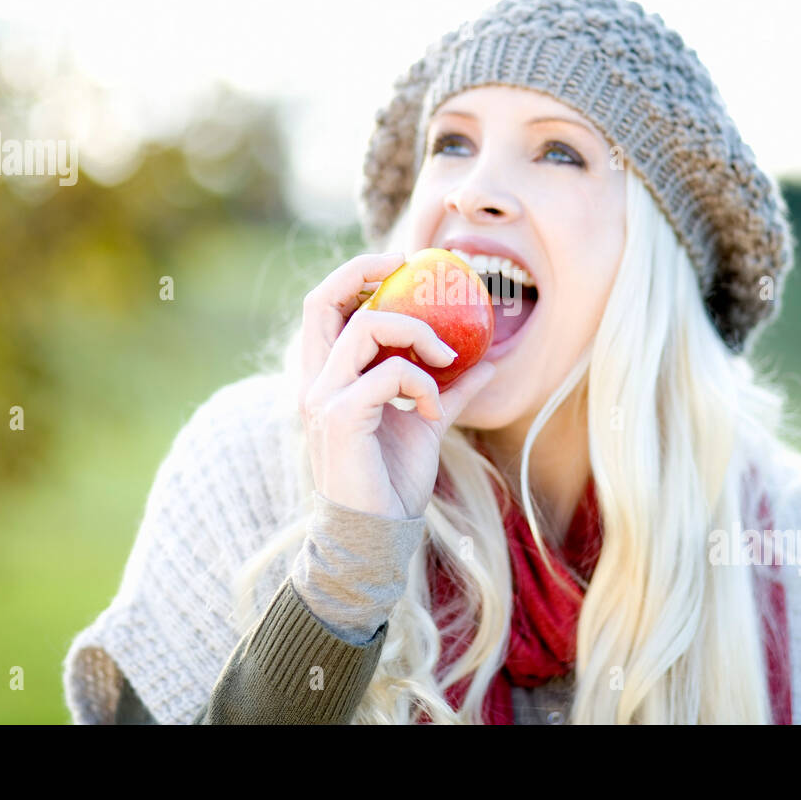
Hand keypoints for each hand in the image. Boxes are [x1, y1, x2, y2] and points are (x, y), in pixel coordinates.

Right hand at [298, 252, 495, 519]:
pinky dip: (422, 383)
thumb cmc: (393, 480)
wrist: (378, 534)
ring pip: (365, 327)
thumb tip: (486, 363)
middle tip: (412, 270)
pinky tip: (434, 411)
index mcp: (326, 375)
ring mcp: (322, 398)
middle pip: (322, 298)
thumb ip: (448, 389)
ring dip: (416, 332)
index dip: (356, 274)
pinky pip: (389, 374)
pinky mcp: (339, 418)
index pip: (323, 305)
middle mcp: (314, 380)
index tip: (402, 265)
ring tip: (446, 358)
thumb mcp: (427, 423)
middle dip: (365, 271)